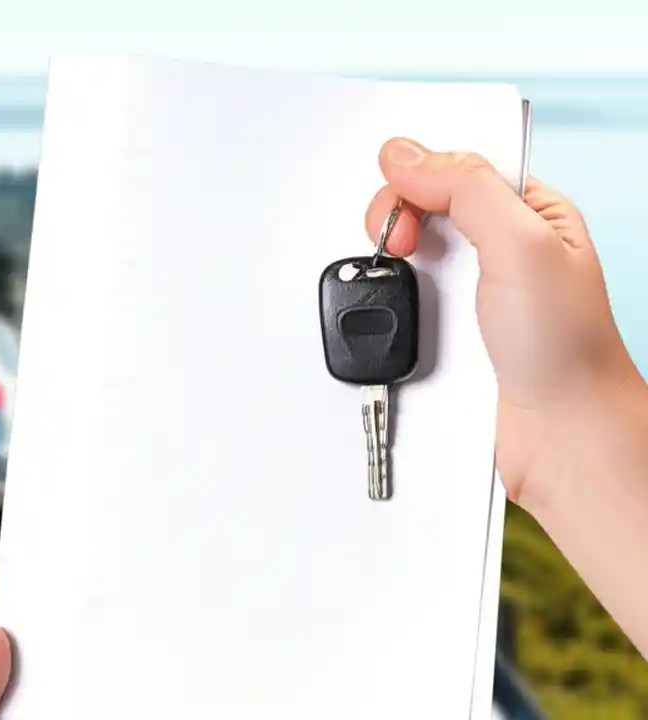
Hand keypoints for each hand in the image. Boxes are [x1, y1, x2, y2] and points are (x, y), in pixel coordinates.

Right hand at [364, 138, 641, 508]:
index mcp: (529, 212)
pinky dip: (389, 308)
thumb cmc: (567, 349)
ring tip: (402, 286)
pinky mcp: (445, 329)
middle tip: (401, 249)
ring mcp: (469, 290)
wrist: (558, 437)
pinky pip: (399, 304)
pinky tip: (401, 314)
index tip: (405, 206)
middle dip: (396, 223)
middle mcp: (498, 247)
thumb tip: (406, 153)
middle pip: (419, 207)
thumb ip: (464, 189)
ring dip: (390, 271)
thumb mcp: (522, 245)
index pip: (455, 166)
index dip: (419, 177)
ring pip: (403, 257)